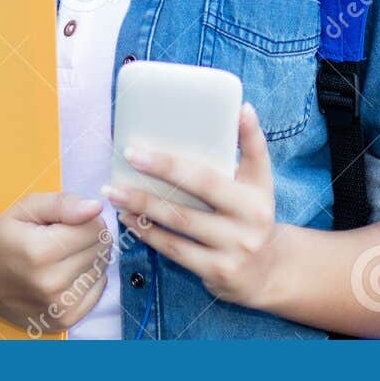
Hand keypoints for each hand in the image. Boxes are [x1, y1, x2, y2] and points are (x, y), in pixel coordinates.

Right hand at [0, 191, 113, 331]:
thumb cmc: (4, 236)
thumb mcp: (26, 208)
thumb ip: (62, 203)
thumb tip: (97, 207)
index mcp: (40, 252)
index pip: (95, 229)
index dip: (87, 219)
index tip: (68, 221)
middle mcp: (50, 284)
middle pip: (101, 250)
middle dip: (89, 238)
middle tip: (63, 238)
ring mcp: (57, 307)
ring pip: (101, 270)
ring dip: (90, 259)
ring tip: (62, 256)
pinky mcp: (63, 321)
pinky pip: (98, 292)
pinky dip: (89, 280)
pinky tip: (67, 274)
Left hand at [103, 102, 286, 311]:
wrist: (264, 272)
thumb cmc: (249, 217)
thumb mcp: (256, 186)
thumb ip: (248, 151)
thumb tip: (241, 109)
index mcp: (261, 190)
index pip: (256, 155)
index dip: (250, 133)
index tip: (238, 108)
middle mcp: (253, 217)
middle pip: (204, 184)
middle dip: (165, 167)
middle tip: (131, 153)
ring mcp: (236, 246)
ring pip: (181, 219)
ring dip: (143, 203)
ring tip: (115, 190)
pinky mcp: (218, 271)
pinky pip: (175, 248)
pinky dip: (148, 232)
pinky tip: (128, 218)